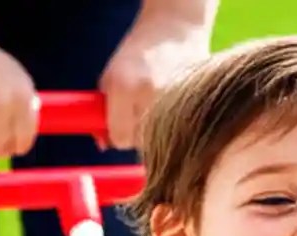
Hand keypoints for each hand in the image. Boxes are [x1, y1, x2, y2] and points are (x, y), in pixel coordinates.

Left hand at [98, 7, 211, 148]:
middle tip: (139, 111)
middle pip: (141, 141)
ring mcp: (174, 99)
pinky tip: (173, 102)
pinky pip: (179, 127)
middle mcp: (149, 95)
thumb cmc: (137, 54)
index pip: (120, 138)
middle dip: (137, 132)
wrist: (174, 29)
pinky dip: (175, 120)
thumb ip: (103, 110)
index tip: (120, 126)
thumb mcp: (110, 77)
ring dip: (156, 128)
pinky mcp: (193, 101)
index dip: (117, 135)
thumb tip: (103, 145)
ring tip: (157, 103)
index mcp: (124, 87)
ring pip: (160, 137)